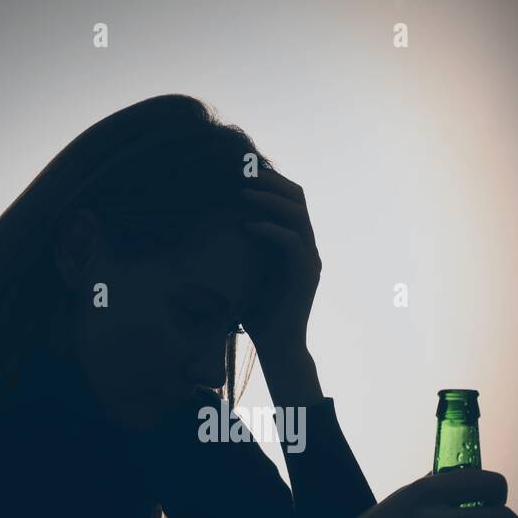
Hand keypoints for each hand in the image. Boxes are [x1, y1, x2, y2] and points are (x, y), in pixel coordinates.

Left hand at [238, 167, 319, 356]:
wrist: (278, 346)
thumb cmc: (257, 313)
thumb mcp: (243, 272)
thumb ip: (238, 248)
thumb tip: (207, 227)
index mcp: (296, 241)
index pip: (289, 198)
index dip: (270, 181)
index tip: (242, 170)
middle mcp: (307, 246)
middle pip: (298, 197)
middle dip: (271, 181)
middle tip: (244, 172)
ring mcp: (310, 258)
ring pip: (297, 214)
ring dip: (269, 200)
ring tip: (243, 194)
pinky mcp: (306, 273)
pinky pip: (292, 242)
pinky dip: (270, 230)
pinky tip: (247, 226)